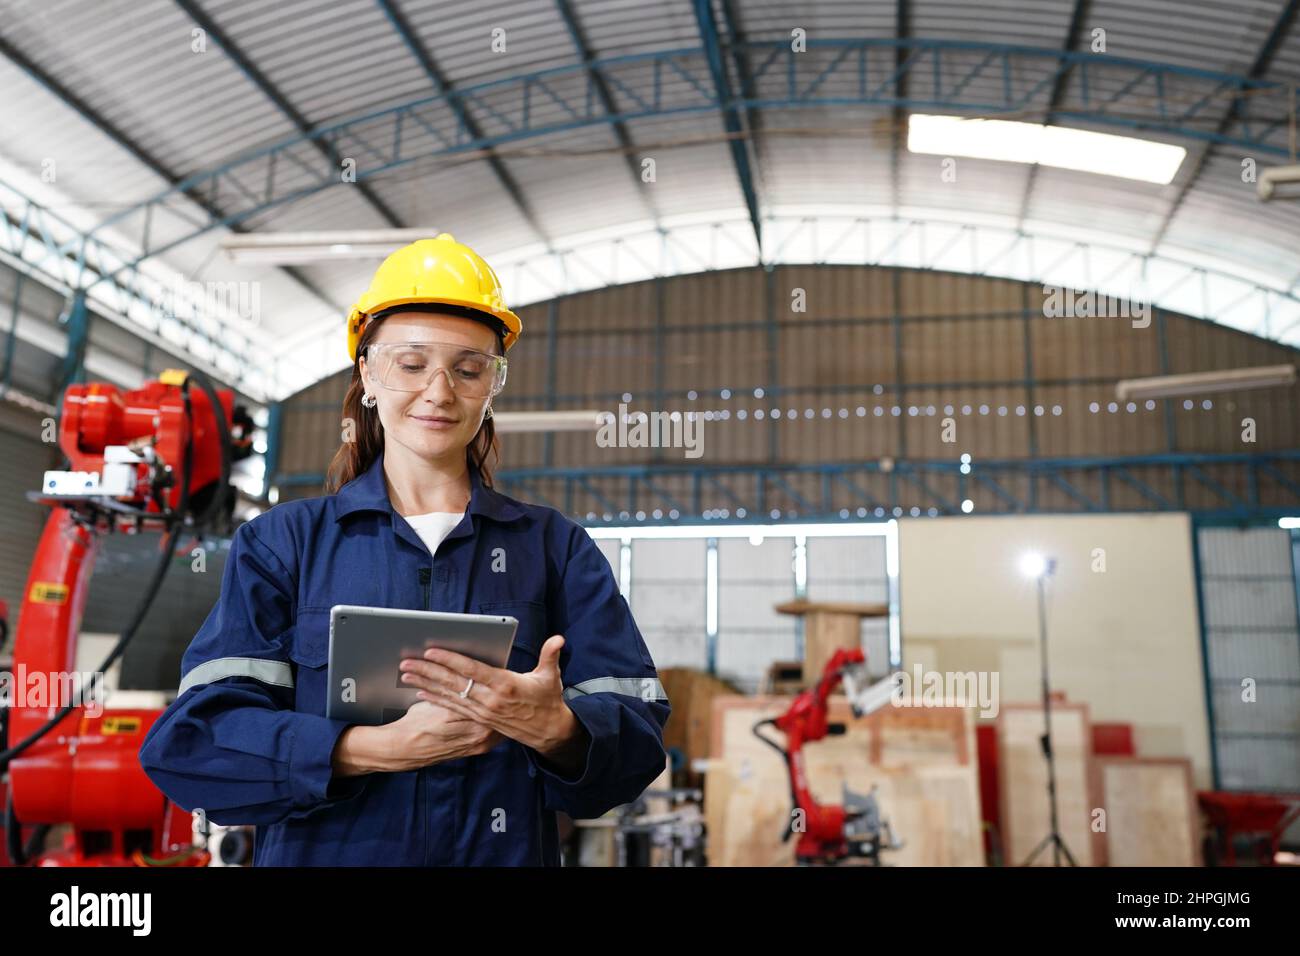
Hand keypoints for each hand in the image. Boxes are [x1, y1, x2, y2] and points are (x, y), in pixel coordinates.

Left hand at [398, 636, 585, 768]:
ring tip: (405, 674)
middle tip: (407, 662)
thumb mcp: (551, 677)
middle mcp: (490, 700)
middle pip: (454, 683)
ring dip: (426, 684)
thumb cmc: (548, 701)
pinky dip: (436, 699)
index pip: (472, 670)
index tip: (432, 650)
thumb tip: (559, 639)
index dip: (451, 660)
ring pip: (449, 695)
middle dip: (428, 671)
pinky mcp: (479, 720)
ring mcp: (483, 712)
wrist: (547, 732)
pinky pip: (453, 708)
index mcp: (505, 685)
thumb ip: (550, 655)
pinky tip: (420, 692)